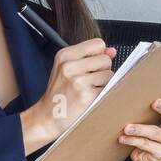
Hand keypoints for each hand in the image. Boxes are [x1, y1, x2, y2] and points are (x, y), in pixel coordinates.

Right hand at [19, 39, 115, 154]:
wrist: (47, 117)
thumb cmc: (59, 93)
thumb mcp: (67, 69)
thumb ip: (90, 57)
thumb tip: (112, 51)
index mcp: (64, 55)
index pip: (98, 44)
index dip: (98, 55)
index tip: (91, 65)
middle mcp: (69, 66)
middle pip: (105, 60)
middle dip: (102, 70)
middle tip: (87, 81)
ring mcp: (77, 81)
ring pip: (109, 75)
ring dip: (103, 84)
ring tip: (87, 90)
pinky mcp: (86, 95)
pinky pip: (108, 88)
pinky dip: (102, 94)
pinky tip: (89, 98)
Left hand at [119, 83, 160, 160]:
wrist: (146, 156)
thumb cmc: (152, 131)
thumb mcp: (156, 119)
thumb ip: (157, 108)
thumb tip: (141, 90)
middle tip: (154, 102)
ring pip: (156, 133)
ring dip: (140, 129)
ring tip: (127, 127)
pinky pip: (147, 145)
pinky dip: (133, 140)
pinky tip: (123, 138)